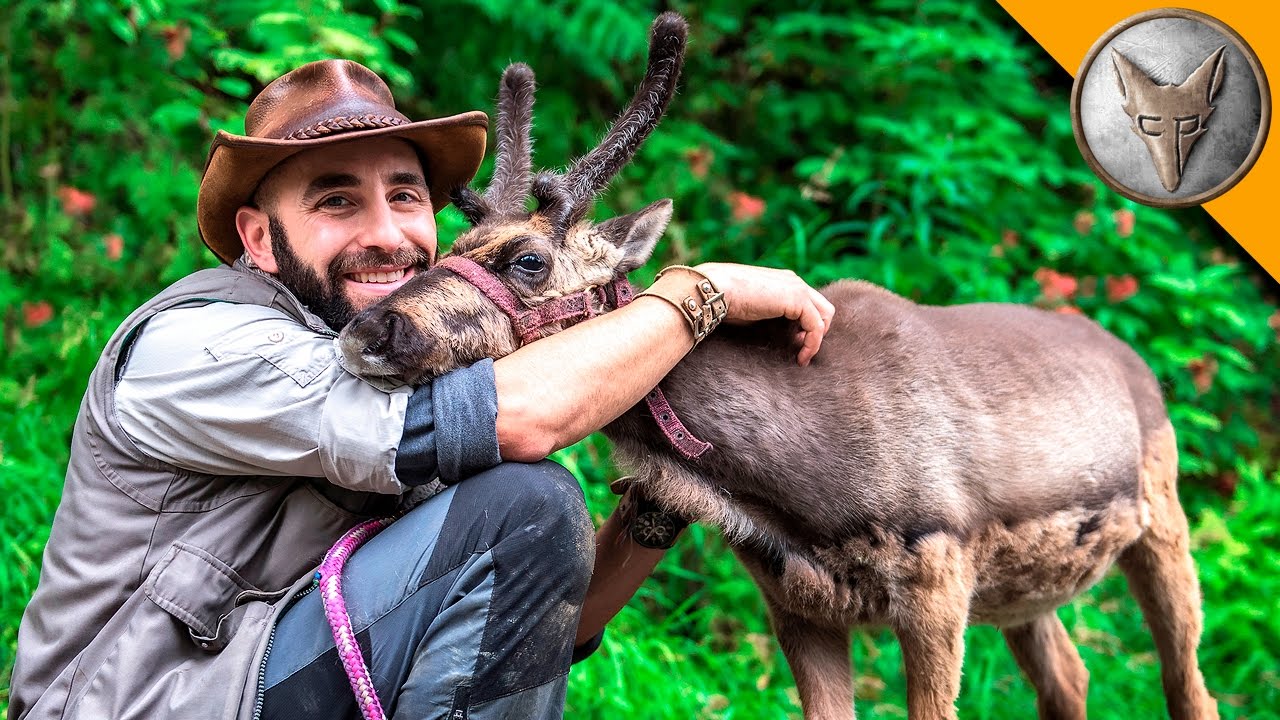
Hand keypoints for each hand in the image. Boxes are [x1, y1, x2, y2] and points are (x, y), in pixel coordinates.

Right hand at [693, 262, 835, 365]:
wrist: (713, 291)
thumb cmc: (724, 302)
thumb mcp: (752, 310)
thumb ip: (769, 316)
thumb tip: (775, 333)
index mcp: (783, 282)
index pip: (809, 304)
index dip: (807, 326)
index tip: (794, 346)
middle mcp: (794, 282)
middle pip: (824, 309)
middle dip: (817, 332)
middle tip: (801, 351)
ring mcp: (798, 288)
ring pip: (825, 317)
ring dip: (816, 340)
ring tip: (801, 358)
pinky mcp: (797, 299)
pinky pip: (816, 326)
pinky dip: (812, 344)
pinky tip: (800, 357)